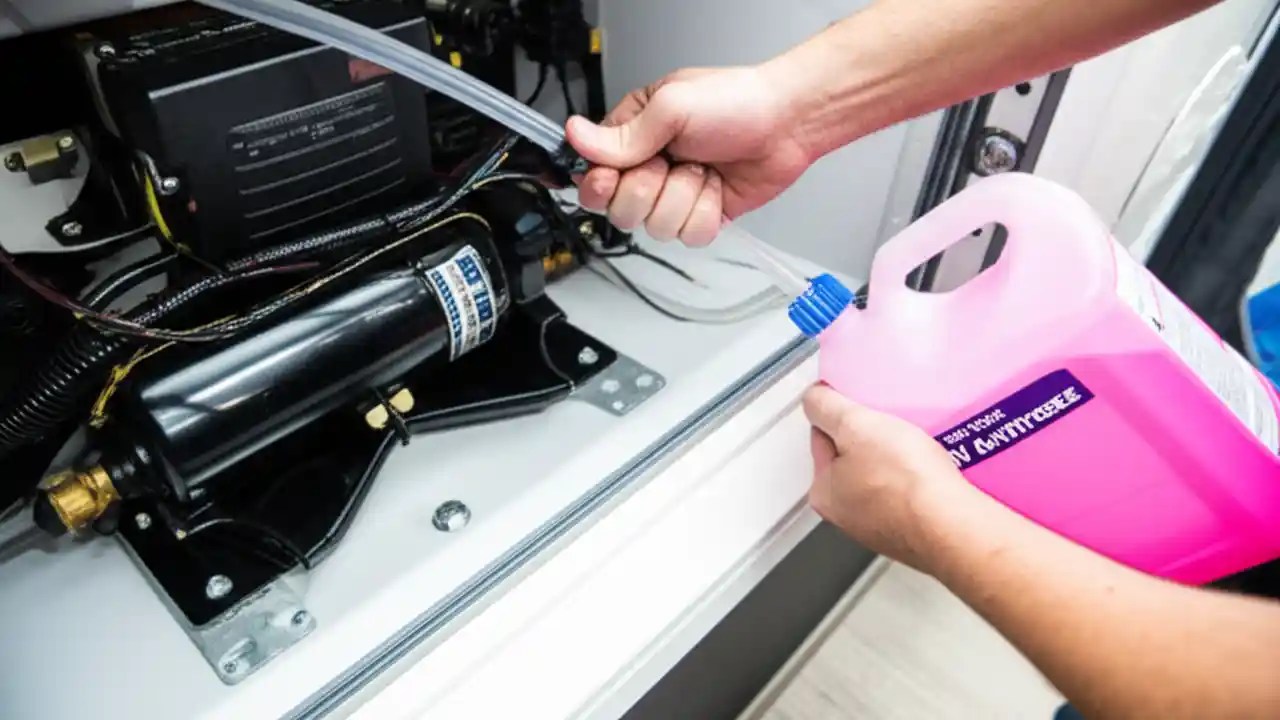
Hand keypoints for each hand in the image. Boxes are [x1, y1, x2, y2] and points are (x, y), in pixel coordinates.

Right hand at [565, 66, 813, 245]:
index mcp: (631, 135)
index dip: (599, 184)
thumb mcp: (672, 107)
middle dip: (649, 189)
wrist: (787, 123)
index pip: (590, 175)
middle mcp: (649, 167)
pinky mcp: (701, 216)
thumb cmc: (735, 101)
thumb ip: (623, 133)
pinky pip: (688, 236)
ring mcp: (674, 195)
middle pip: (619, 210)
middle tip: (673, 161)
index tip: (611, 177)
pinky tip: (716, 187)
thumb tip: (575, 136)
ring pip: (655, 227)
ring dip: (684, 198)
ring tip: (703, 168)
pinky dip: (706, 213)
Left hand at [803, 385, 991, 572]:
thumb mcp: (856, 427)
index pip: (821, 438)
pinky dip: (919, 478)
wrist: (956, 526)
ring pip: (884, 477)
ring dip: (897, 456)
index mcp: (824, 492)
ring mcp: (883, 527)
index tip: (856, 399)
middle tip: (890, 417)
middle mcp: (848, 516)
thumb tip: (813, 397)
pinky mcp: (915, 531)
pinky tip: (934, 466)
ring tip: (916, 437)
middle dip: (870, 437)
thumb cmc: (904, 480)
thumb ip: (827, 407)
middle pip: (852, 459)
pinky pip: (911, 494)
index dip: (837, 413)